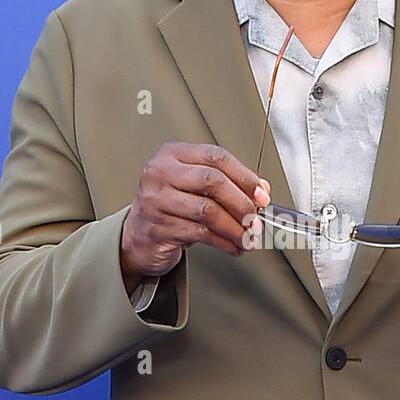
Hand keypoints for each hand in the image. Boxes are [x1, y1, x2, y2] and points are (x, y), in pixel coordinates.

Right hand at [120, 142, 270, 284]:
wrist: (138, 237)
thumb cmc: (169, 207)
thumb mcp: (196, 188)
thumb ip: (227, 183)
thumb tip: (261, 191)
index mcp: (173, 154)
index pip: (216, 157)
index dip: (244, 176)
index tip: (262, 194)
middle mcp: (160, 172)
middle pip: (212, 181)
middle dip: (241, 202)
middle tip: (256, 218)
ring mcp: (156, 199)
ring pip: (207, 210)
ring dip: (235, 227)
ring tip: (247, 236)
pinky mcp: (158, 227)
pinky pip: (200, 233)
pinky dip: (223, 242)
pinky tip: (233, 246)